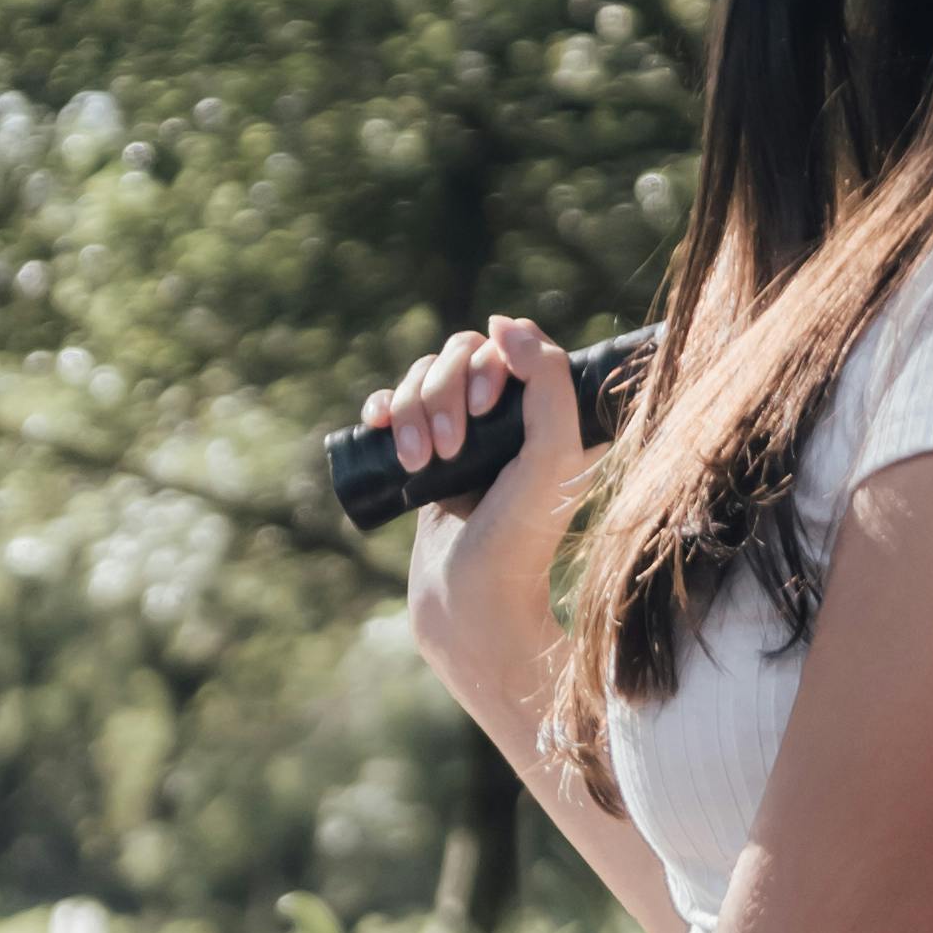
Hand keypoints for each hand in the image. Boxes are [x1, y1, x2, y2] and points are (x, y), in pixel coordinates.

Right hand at [376, 309, 586, 716]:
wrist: (469, 608)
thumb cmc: (518, 539)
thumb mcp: (551, 457)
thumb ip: (548, 382)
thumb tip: (503, 323)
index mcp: (552, 415)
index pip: (512, 345)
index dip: (489, 364)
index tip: (488, 409)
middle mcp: (510, 421)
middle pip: (459, 354)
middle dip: (441, 393)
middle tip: (448, 451)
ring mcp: (465, 439)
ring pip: (423, 378)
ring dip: (409, 410)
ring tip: (417, 464)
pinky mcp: (426, 459)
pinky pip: (394, 405)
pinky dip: (382, 409)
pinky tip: (380, 431)